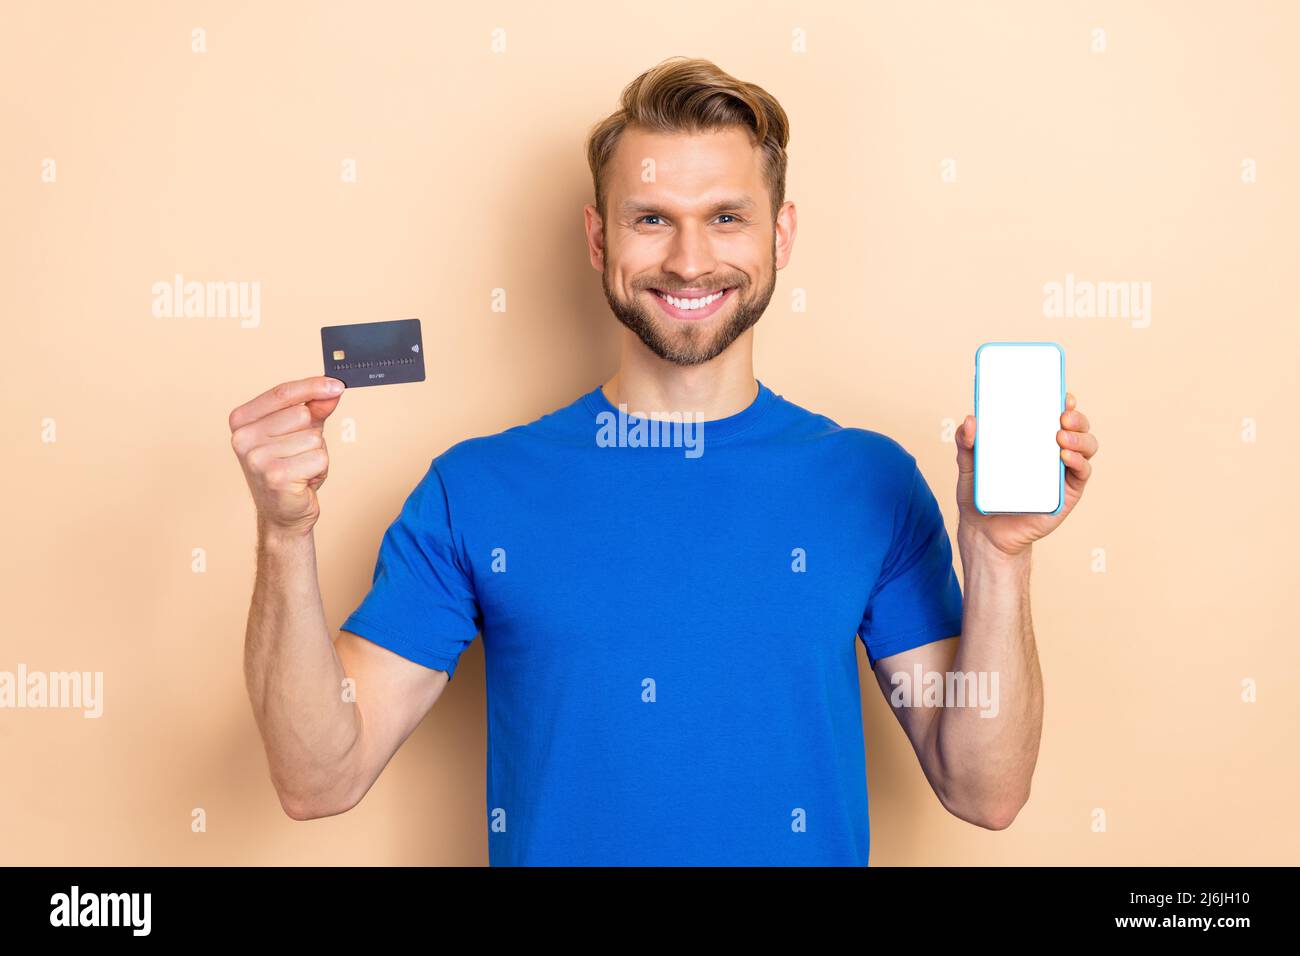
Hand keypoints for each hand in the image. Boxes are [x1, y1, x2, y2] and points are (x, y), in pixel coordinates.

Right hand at [229, 377, 344, 537]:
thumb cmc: (288, 469)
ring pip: (314, 438)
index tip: (337, 385)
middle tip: (298, 454)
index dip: (312, 386)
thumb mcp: (299, 432)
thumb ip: (315, 409)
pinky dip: (320, 469)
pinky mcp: (276, 476)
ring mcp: (257, 458)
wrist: (282, 513)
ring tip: (300, 468)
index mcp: (242, 421)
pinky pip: (319, 458)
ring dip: (316, 454)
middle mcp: (243, 438)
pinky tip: (304, 480)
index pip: (282, 393)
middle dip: (311, 434)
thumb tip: (332, 390)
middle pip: (302, 415)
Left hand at [954, 392, 1097, 556]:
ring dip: (1079, 437)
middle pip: (1076, 426)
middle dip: (1076, 416)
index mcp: (1033, 439)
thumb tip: (970, 421)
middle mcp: (1052, 451)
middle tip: (1061, 415)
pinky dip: (1078, 461)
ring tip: (1061, 436)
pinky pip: (1082, 473)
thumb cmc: (980, 494)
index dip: (1063, 401)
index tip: (1062, 393)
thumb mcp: (968, 465)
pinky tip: (1065, 456)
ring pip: (1086, 446)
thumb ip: (966, 443)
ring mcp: (1062, 471)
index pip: (1054, 414)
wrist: (984, 532)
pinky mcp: (1068, 492)